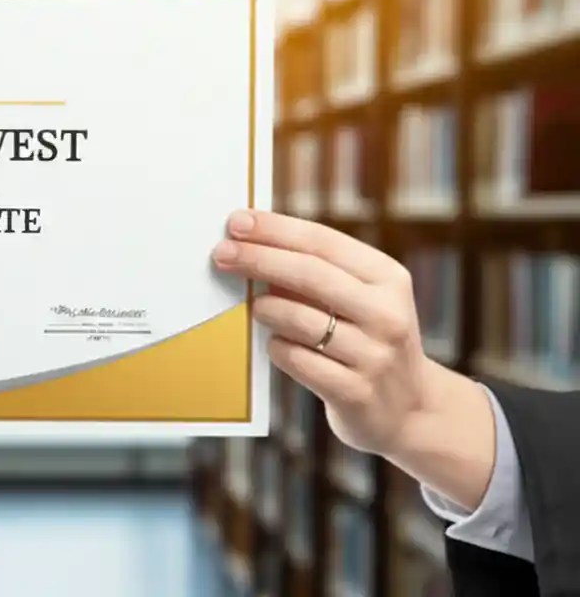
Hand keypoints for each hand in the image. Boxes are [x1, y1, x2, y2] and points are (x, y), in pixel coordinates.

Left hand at [212, 210, 494, 507]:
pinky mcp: (354, 392)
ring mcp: (374, 355)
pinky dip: (278, 348)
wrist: (409, 409)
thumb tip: (252, 245)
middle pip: (309, 274)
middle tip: (221, 254)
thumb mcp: (361, 300)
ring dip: (267, 308)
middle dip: (258, 259)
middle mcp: (387, 313)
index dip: (276, 229)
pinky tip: (278, 345)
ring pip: (300, 319)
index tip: (237, 221)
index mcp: (388, 278)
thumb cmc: (366, 340)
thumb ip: (318, 273)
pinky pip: (296, 360)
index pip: (323, 242)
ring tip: (257, 307)